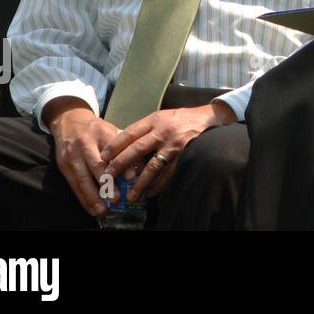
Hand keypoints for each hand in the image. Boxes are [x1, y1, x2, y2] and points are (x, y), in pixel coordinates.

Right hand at [45, 98, 121, 216]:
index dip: (123, 163)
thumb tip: (139, 170)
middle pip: (96, 165)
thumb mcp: (112, 131)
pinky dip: (82, 197)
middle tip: (116, 199)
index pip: (114, 149)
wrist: (69, 121)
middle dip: (106, 183)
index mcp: (103, 133)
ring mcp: (73, 155)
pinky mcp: (63, 165)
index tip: (132, 177)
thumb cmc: (97, 130)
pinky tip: (91, 208)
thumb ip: (126, 148)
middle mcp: (87, 144)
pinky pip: (73, 184)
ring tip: (103, 210)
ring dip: (92, 196)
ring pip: (82, 178)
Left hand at [99, 103, 233, 201]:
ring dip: (140, 183)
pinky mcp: (184, 155)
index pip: (129, 132)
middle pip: (136, 150)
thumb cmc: (182, 119)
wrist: (210, 118)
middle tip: (108, 178)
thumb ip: (145, 129)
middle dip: (120, 166)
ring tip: (131, 195)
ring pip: (152, 167)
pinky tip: (150, 192)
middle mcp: (163, 131)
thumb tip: (123, 145)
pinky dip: (158, 185)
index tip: (103, 157)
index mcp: (155, 120)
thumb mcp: (162, 117)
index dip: (114, 145)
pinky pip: (168, 173)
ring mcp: (174, 144)